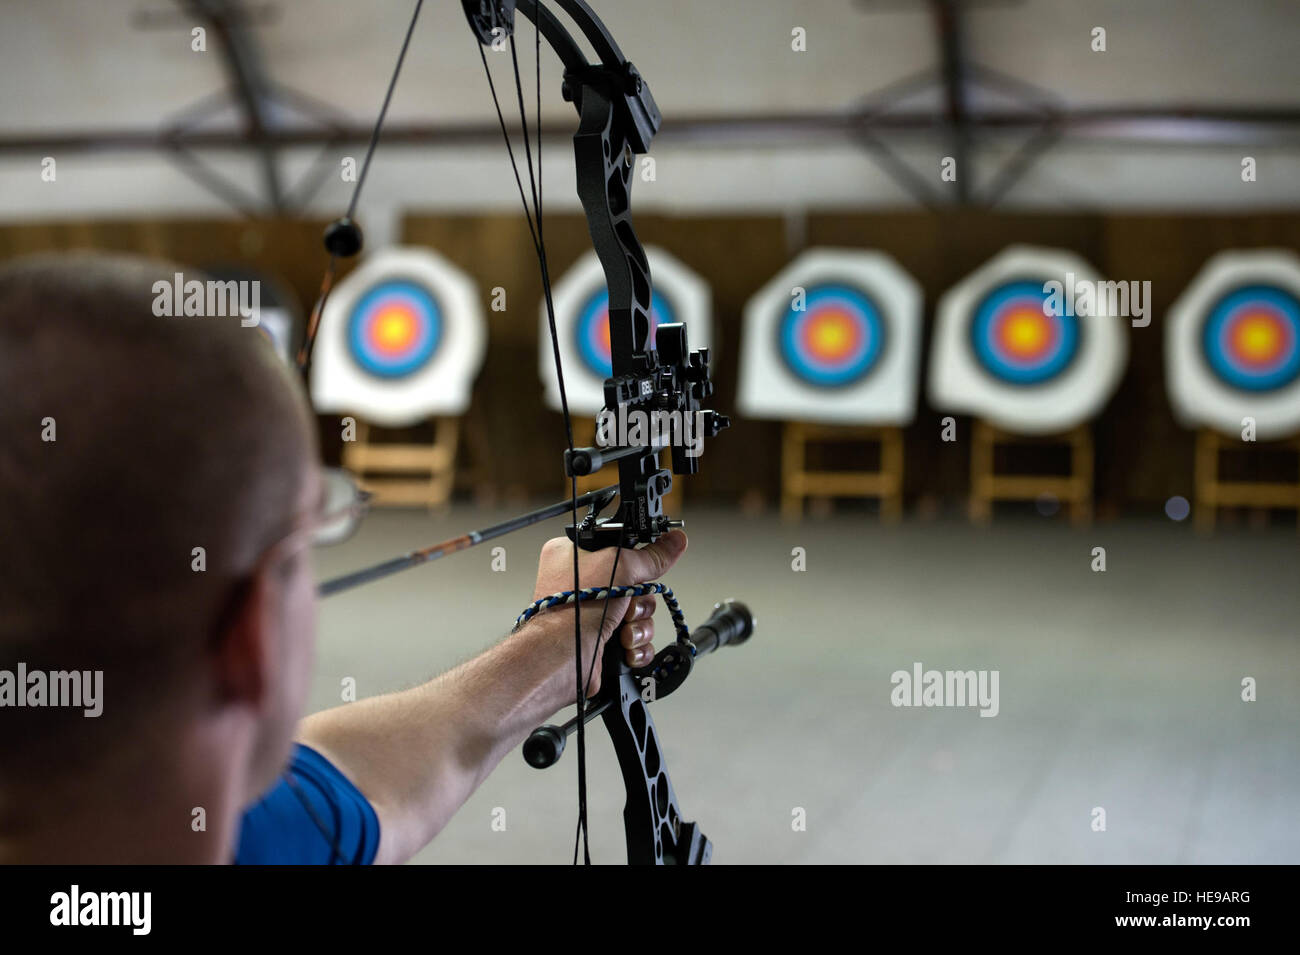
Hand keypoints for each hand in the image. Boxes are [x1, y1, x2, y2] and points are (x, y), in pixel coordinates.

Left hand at [530, 529, 687, 699]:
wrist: (562, 656)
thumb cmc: (573, 608)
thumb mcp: (621, 566)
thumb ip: (652, 555)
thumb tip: (674, 541)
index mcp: (577, 557)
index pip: (620, 550)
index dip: (636, 562)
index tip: (644, 569)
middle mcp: (584, 586)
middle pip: (636, 586)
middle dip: (638, 602)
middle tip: (626, 605)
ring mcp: (593, 614)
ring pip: (639, 616)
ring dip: (638, 627)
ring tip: (622, 631)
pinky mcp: (603, 640)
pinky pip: (636, 641)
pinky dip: (636, 647)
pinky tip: (625, 647)